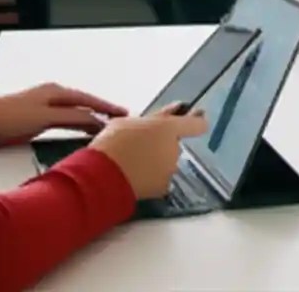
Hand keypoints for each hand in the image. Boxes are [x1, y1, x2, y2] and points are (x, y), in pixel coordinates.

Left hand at [0, 83, 128, 144]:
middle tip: (121, 119)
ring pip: (77, 111)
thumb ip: (71, 117)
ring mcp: (47, 106)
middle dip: (103, 111)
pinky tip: (84, 129)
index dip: (107, 107)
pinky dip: (80, 122)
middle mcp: (54, 96)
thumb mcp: (44, 117)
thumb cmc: (10, 117)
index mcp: (56, 92)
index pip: (89, 100)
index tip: (123, 113)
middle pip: (85, 103)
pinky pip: (68, 118)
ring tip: (108, 125)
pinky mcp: (40, 117)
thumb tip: (95, 119)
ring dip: (92, 117)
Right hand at [89, 104, 209, 199]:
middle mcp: (175, 149)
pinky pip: (159, 179)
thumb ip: (155, 118)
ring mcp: (170, 170)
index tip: (195, 119)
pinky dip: (150, 178)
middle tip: (140, 146)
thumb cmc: (111, 144)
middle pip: (175, 145)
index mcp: (169, 128)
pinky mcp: (163, 188)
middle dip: (162, 145)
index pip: (197, 124)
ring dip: (156, 162)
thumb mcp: (127, 122)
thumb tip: (174, 111)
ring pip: (167, 162)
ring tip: (132, 163)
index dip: (196, 121)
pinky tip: (133, 176)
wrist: (101, 177)